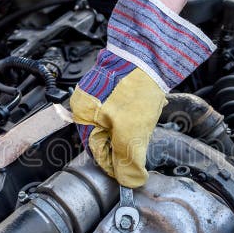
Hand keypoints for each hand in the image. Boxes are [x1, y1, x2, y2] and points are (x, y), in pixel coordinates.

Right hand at [70, 0, 213, 186]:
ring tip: (146, 122)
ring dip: (133, 129)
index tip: (130, 173)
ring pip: (117, 124)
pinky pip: (124, 109)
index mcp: (82, 114)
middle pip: (106, 138)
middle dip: (126, 145)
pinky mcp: (115, 84)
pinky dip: (137, 114)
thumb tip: (129, 181)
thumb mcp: (132, 132)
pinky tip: (148, 109)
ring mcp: (100, 92)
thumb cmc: (135, 85)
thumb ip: (128, 161)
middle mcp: (86, 102)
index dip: (115, 166)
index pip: (96, 152)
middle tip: (142, 146)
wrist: (150, 51)